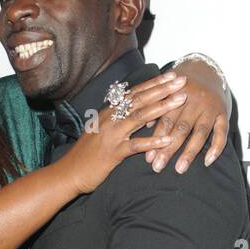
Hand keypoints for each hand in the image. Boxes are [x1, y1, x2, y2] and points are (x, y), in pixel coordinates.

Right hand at [61, 71, 184, 194]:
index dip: (154, 83)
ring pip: (140, 117)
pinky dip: (152, 142)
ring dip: (162, 107)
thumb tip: (139, 115)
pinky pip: (135, 146)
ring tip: (181, 100)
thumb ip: (118, 122)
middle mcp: (111, 119)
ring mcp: (112, 135)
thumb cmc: (85, 155)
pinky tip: (168, 140)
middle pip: (140, 100)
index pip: (134, 93)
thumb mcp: (100, 132)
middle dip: (163, 89)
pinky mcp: (113, 153)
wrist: (67, 173)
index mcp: (109, 112)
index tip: (171, 75)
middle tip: (182, 80)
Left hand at [146, 58, 230, 172]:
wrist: (207, 68)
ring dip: (189, 152)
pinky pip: (222, 131)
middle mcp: (195, 101)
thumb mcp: (168, 93)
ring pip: (200, 132)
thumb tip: (145, 126)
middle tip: (158, 166)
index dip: (156, 139)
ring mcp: (210, 107)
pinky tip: (207, 161)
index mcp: (178, 95)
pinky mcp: (224, 112)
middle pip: (181, 128)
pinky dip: (216, 147)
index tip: (148, 158)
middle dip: (169, 149)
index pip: (166, 120)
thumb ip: (158, 109)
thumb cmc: (181, 86)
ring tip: (180, 168)